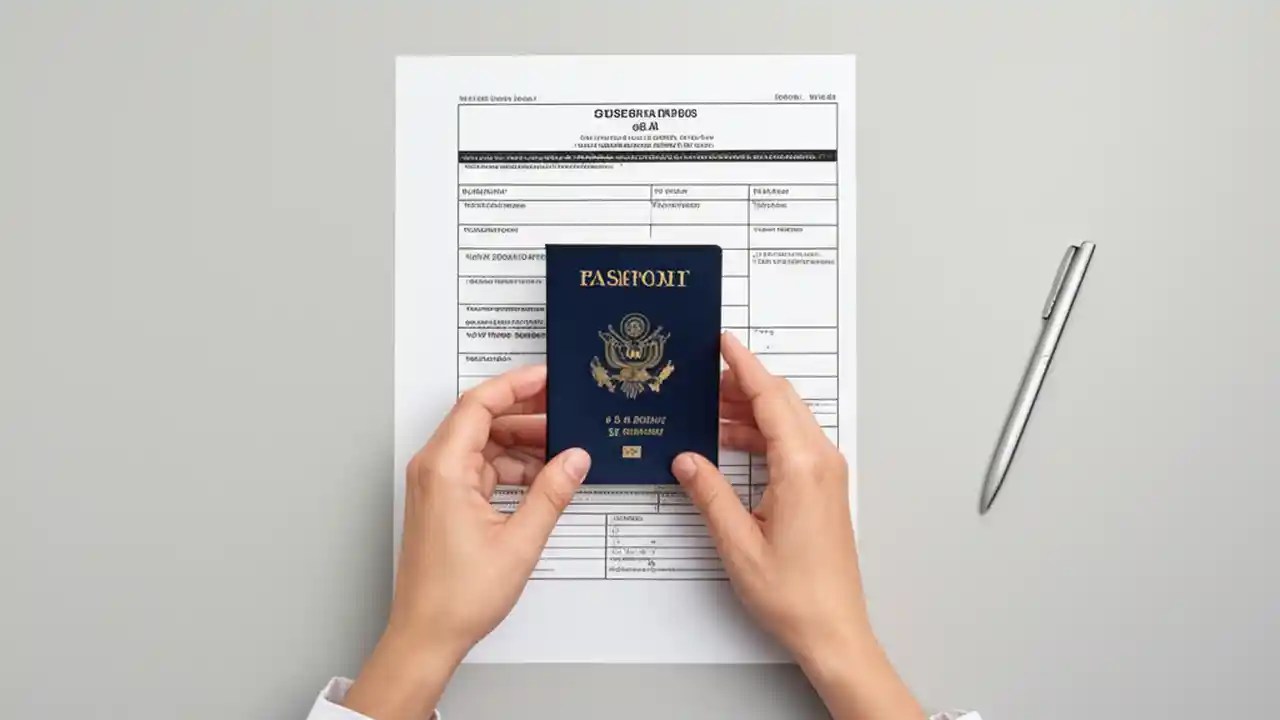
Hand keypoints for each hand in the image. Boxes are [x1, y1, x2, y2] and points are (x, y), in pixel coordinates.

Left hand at [344, 365, 589, 719]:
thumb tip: (575, 459)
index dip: (517, 385)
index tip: (547, 377)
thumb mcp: (520, 541)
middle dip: (525, 415)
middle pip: (481, 420)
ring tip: (560, 450)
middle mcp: (433, 469)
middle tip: (564, 414)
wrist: (426, 634)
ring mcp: (436, 485)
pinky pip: (479, 468)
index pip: (479, 404)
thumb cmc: (456, 596)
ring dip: (520, 444)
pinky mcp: (443, 501)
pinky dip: (510, 468)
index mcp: (444, 468)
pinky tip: (540, 478)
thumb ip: (552, 492)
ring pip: (483, 444)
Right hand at [672, 333, 922, 719]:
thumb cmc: (794, 594)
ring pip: (787, 423)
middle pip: (781, 403)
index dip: (743, 366)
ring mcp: (827, 475)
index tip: (723, 342)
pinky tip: (732, 445)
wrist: (833, 629)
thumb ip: (709, 494)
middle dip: (742, 385)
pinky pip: (793, 445)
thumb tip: (687, 460)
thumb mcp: (737, 543)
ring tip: (710, 413)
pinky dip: (763, 436)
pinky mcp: (825, 490)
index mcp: (801, 467)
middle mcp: (821, 463)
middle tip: (704, 378)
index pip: (770, 397)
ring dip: (751, 412)